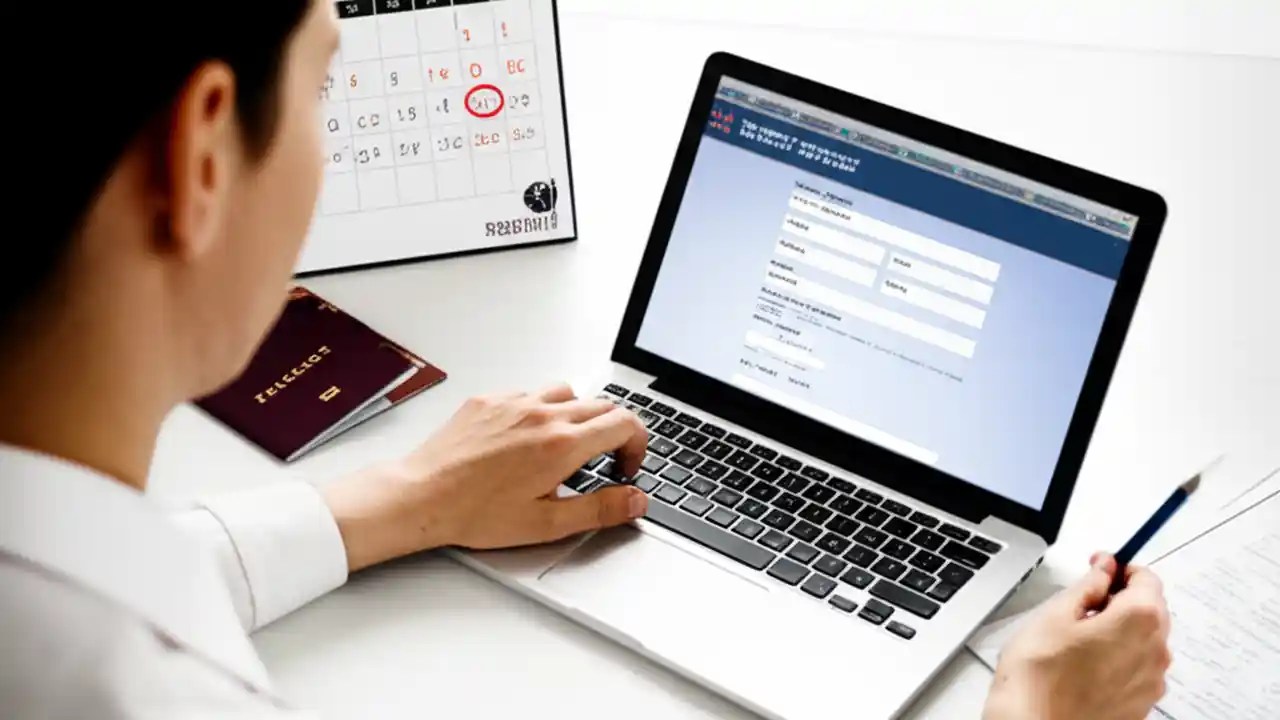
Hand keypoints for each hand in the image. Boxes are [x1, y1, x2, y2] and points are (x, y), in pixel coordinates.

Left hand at [322, 383, 649, 571]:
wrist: (421, 496)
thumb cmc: (474, 513)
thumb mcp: (547, 524)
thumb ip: (600, 510)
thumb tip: (636, 501)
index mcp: (562, 444)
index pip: (625, 423)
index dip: (637, 445)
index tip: (625, 466)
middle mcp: (542, 414)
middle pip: (602, 405)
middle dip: (613, 433)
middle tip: (602, 462)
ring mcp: (514, 402)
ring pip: (567, 393)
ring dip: (578, 416)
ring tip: (564, 447)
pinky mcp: (490, 399)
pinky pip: (529, 393)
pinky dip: (540, 410)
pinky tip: (525, 439)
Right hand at [982, 552, 1171, 719]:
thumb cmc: (1038, 675)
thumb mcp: (1055, 613)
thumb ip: (1088, 584)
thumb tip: (1104, 569)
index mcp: (1139, 620)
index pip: (1146, 578)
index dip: (1120, 568)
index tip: (1100, 568)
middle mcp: (1155, 652)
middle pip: (1152, 610)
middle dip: (1123, 599)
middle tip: (1084, 603)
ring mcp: (1151, 682)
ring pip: (1145, 641)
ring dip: (1123, 631)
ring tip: (1080, 638)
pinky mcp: (1141, 705)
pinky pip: (1138, 670)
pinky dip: (1120, 660)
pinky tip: (1086, 665)